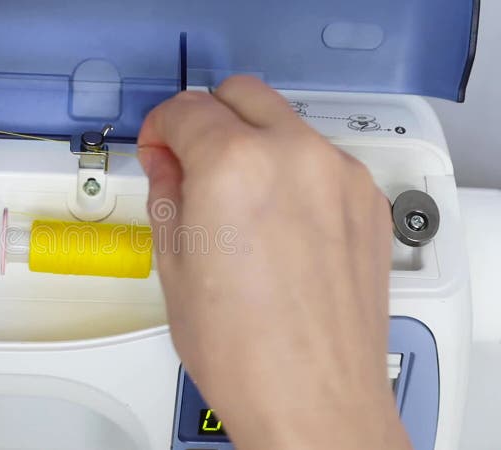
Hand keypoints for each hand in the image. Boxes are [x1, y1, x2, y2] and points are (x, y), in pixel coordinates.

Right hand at [138, 77, 408, 449]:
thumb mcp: (175, 266)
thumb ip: (167, 195)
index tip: (158, 149)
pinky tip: (275, 220)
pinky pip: (319, 158)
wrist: (313, 400)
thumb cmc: (245, 352)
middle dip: (206, 118)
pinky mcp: (366, 201)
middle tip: (189, 160)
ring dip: (251, 142)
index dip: (159, 128)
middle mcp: (295, 157)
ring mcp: (340, 176)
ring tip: (233, 199)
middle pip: (241, 94)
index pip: (186, 109)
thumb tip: (167, 165)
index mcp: (235, 167)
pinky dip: (290, 169)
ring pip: (284, 122)